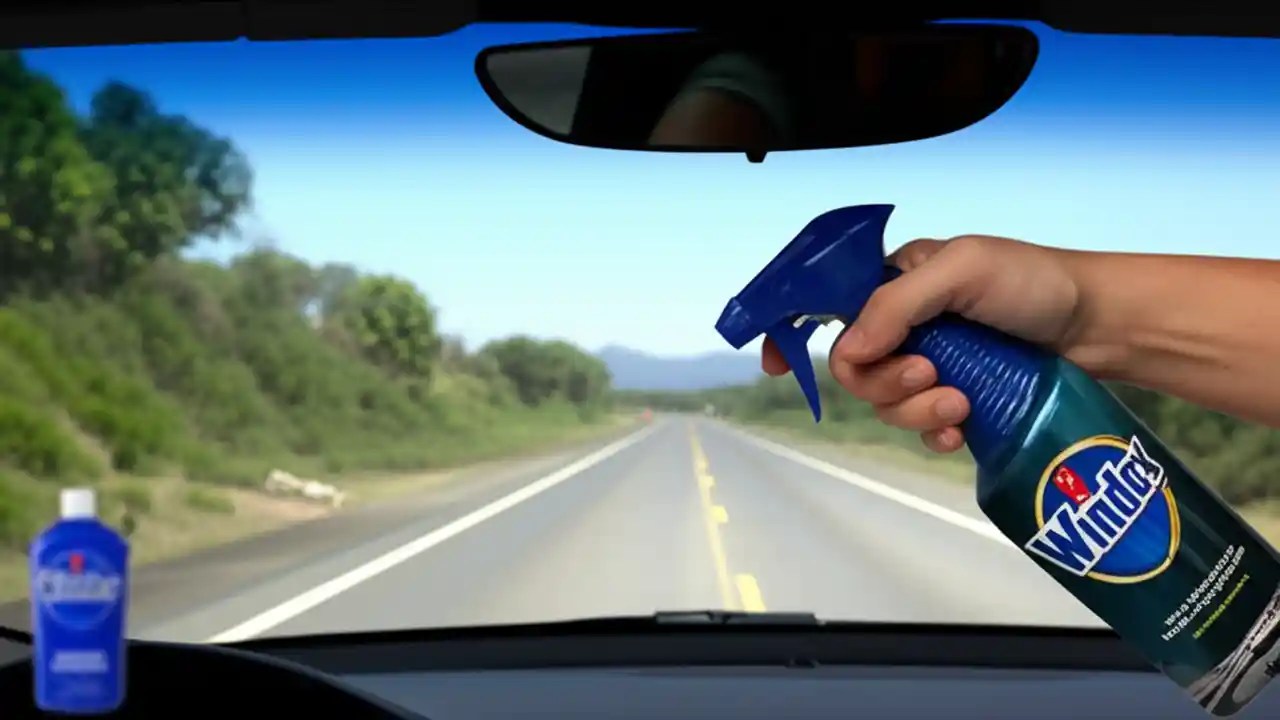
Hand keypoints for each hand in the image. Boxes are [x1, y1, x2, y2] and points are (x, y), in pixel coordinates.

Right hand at [762, 235, 1083, 452]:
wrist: (1100, 325)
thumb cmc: (1035, 282)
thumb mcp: (961, 271)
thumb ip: (897, 304)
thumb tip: (848, 350)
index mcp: (896, 283)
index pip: (827, 304)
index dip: (792, 331)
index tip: (774, 364)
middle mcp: (906, 324)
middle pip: (855, 369)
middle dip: (887, 382)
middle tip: (932, 376)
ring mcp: (931, 364)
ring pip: (887, 404)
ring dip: (917, 410)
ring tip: (963, 402)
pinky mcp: (958, 399)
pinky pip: (922, 428)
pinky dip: (935, 433)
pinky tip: (962, 430)